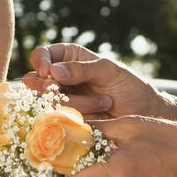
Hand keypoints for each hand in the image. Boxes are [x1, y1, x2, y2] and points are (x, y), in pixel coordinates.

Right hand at [23, 43, 176, 121]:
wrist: (141, 115)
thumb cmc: (128, 87)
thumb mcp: (108, 71)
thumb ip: (81, 69)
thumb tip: (53, 71)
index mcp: (69, 58)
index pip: (42, 55)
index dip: (40, 61)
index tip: (46, 71)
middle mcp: (61, 79)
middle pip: (35, 81)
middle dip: (52, 87)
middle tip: (69, 91)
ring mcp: (62, 101)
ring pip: (48, 102)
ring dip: (78, 104)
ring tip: (105, 102)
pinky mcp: (66, 122)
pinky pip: (57, 121)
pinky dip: (76, 118)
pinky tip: (98, 118)